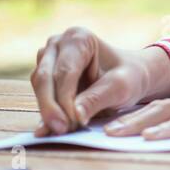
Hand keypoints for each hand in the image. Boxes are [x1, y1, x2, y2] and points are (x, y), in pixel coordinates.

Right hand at [30, 27, 164, 135]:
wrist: (130, 77)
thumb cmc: (129, 76)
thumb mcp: (120, 87)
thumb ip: (97, 98)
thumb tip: (75, 116)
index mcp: (79, 38)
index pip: (65, 71)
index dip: (65, 98)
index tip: (73, 122)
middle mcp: (58, 44)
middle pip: (45, 78)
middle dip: (52, 107)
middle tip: (62, 130)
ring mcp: (48, 59)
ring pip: (39, 88)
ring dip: (48, 111)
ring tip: (63, 131)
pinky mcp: (45, 76)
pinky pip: (39, 96)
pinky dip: (45, 114)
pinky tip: (48, 130)